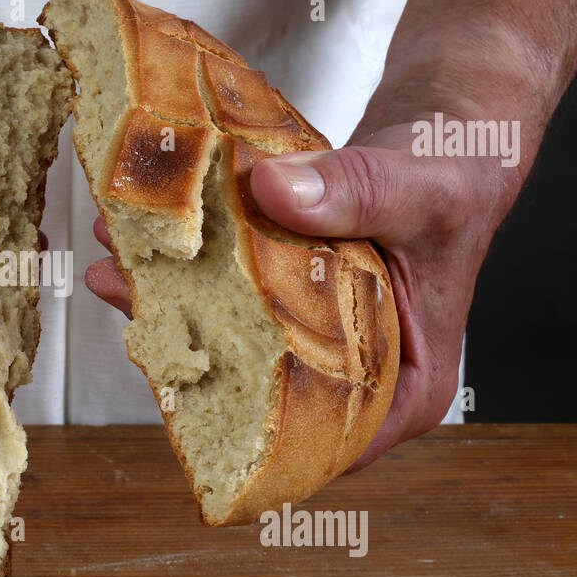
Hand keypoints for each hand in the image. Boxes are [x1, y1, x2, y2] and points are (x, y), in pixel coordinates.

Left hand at [85, 115, 514, 469]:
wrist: (448, 133)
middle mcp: (357, 373)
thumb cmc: (459, 176)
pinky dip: (190, 266)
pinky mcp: (289, 296)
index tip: (188, 392)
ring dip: (174, 302)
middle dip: (190, 351)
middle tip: (134, 308)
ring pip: (234, 339)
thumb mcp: (420, 187)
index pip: (323, 444)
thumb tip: (275, 193)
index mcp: (406, 387)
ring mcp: (319, 336)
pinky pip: (231, 293)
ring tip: (117, 264)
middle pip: (263, 390)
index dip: (253, 437)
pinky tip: (143, 237)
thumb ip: (356, 194)